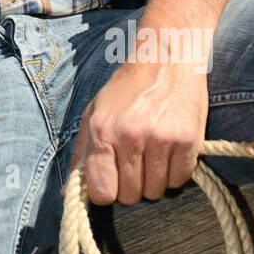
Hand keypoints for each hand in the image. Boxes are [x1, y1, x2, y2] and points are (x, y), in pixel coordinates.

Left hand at [63, 55, 208, 205]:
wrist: (166, 57)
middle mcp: (129, 136)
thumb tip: (65, 194)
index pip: (101, 191)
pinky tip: (170, 150)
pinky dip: (175, 172)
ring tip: (153, 153)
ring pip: (156, 192)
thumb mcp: (94, 113)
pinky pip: (179, 180)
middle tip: (136, 160)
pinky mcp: (188, 140)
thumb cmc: (127, 88)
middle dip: (132, 185)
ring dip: (155, 180)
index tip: (113, 181)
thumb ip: (80, 154)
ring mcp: (161, 139)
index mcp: (102, 130)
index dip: (107, 191)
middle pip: (130, 196)